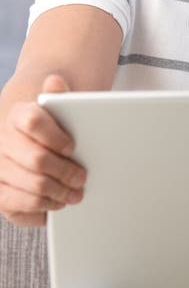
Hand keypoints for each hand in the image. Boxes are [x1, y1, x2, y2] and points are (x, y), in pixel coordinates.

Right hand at [0, 74, 85, 226]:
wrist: (31, 140)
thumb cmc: (52, 127)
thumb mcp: (58, 109)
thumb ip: (59, 94)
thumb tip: (55, 81)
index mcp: (17, 115)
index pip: (34, 121)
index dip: (57, 137)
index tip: (73, 147)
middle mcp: (1, 142)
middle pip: (37, 159)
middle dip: (65, 171)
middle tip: (81, 178)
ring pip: (31, 185)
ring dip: (58, 192)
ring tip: (75, 194)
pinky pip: (21, 205)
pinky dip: (44, 207)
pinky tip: (57, 203)